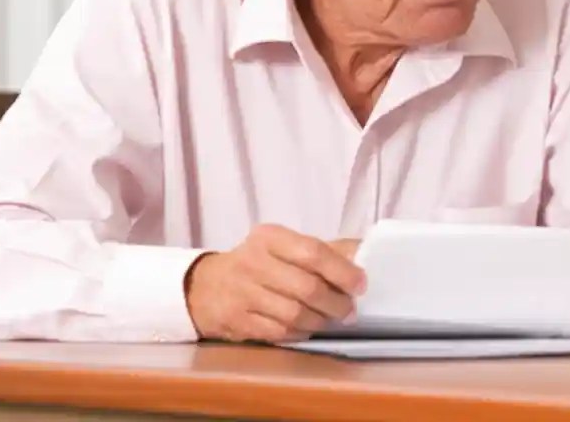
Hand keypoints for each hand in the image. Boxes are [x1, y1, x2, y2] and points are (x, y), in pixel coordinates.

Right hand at [184, 224, 365, 342]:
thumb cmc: (258, 264)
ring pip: (295, 314)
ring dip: (320, 320)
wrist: (204, 287)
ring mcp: (242, 293)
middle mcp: (253, 262)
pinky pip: (280, 332)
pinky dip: (300, 333)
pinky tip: (306, 328)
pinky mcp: (237, 321)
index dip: (342, 271)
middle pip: (307, 288)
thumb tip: (364, 252)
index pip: (313, 252)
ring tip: (330, 319)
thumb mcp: (284, 246)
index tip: (361, 285)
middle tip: (349, 310)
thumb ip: (324, 250)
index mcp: (270, 237)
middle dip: (336, 303)